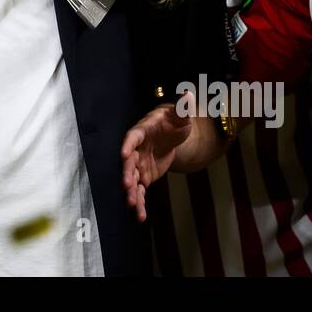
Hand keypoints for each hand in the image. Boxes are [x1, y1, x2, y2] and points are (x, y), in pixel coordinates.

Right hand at [120, 103, 193, 221]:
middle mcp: (136, 149)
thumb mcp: (181, 115)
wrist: (173, 134)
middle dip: (127, 172)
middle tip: (127, 184)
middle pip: (129, 161)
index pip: (132, 137)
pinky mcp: (144, 177)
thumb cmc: (174, 120)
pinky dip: (140, 203)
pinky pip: (140, 191)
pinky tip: (140, 216)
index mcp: (142, 131)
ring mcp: (139, 164)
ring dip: (131, 191)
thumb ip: (183, 107)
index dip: (128, 144)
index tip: (123, 153)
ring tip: (132, 204)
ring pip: (132, 179)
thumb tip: (188, 94)